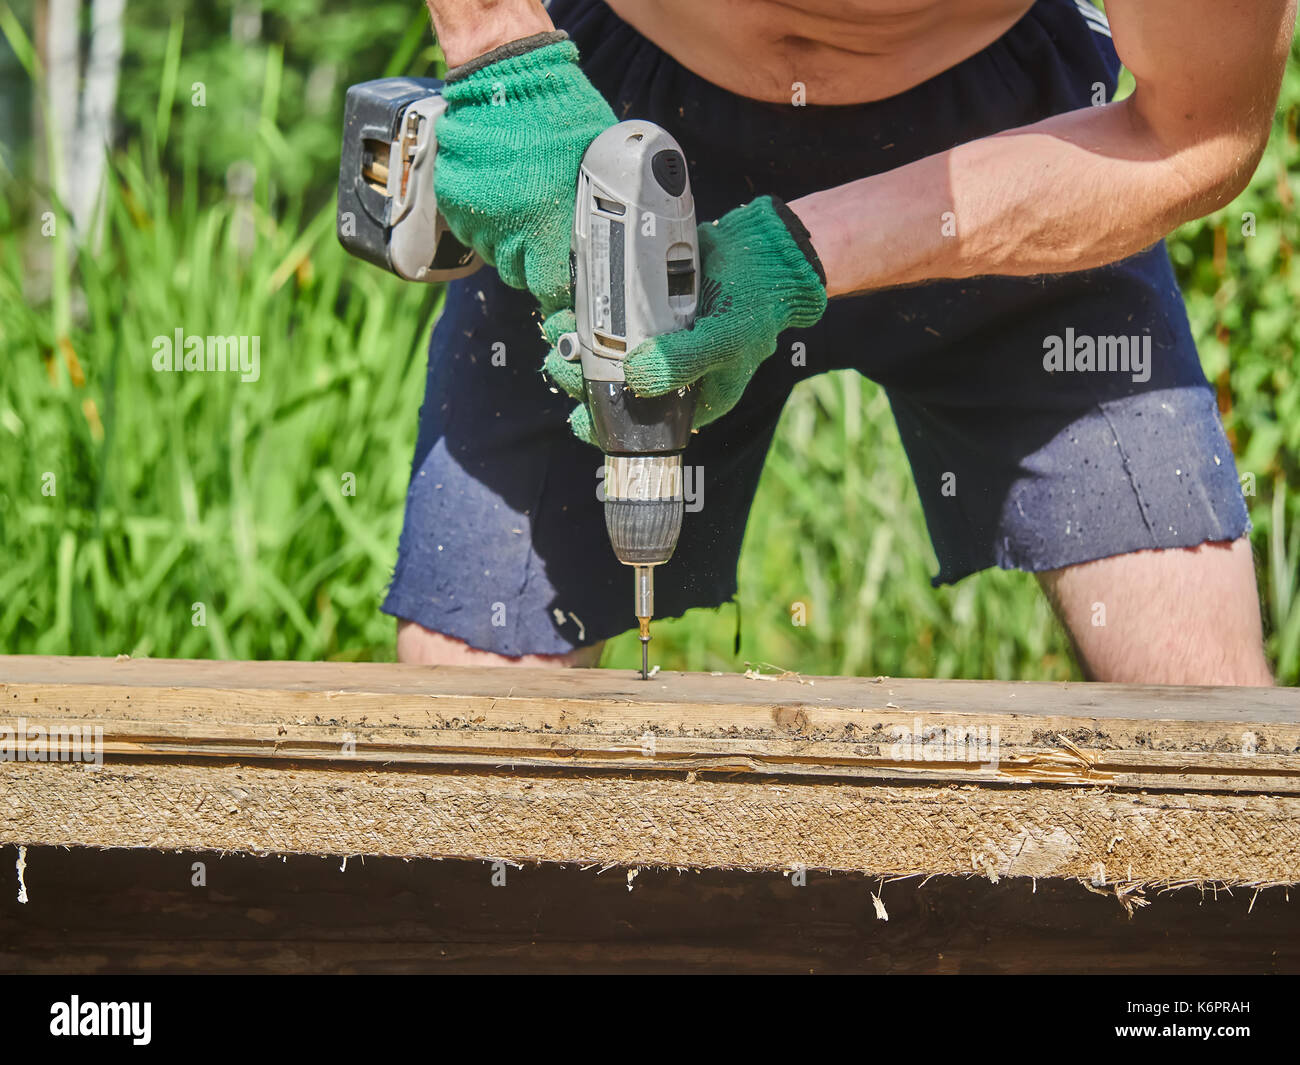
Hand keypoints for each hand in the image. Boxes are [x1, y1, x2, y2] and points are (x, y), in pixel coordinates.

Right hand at [434, 35, 614, 314]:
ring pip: (493, 256)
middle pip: (518, 275)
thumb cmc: (561, 113)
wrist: (506, 73)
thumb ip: (599, 207)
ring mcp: (473, 214)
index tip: (569, 291)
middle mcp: (504, 226)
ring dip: (509, 246)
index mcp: (545, 221)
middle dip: (535, 267)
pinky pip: (470, 232)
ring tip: (524, 216)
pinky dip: (485, 225)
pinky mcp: (451, 200)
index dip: (560, 293)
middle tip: (549, 245)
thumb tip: (615, 239)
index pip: (548, 287)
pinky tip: (500, 202)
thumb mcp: (598, 162)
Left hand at [542, 196, 827, 442]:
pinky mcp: (645, 308)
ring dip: (578, 343)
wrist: (765, 249)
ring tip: (559, 325)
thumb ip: (682, 362)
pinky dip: (590, 314)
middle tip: (559, 358)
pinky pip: (610, 319)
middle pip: (615, 388)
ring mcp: (655, 341)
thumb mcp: (726, 339)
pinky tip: (572, 304)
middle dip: (581, 377)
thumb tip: (634, 378)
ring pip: (606, 352)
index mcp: (691, 398)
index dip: (606, 427)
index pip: (643, 427)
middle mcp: (670, 374)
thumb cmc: (757, 303)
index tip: (576, 416)